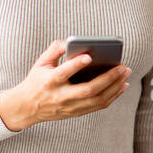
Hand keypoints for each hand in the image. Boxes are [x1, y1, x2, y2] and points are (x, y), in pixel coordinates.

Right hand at [0, 39, 130, 130]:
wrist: (27, 107)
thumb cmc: (37, 80)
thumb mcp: (41, 62)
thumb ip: (55, 49)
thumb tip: (72, 41)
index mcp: (49, 82)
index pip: (63, 73)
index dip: (76, 65)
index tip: (89, 56)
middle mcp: (61, 96)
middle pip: (88, 90)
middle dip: (108, 78)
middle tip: (123, 66)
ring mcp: (70, 107)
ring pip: (97, 100)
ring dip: (115, 87)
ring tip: (125, 74)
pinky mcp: (76, 112)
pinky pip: (98, 106)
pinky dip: (112, 96)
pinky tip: (122, 86)